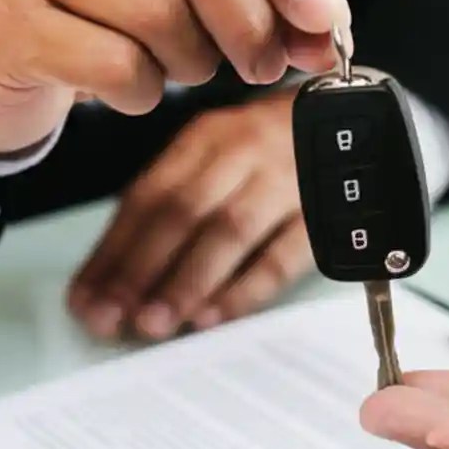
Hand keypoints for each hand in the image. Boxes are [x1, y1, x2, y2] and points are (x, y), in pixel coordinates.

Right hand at [0, 0, 350, 152]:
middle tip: (264, 66)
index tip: (322, 14)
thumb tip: (324, 24)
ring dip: (192, 61)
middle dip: (247, 17)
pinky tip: (131, 87)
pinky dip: (143, 91)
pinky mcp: (9, 19)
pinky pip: (114, 63)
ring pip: (155, 9)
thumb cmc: (94, 14)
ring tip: (180, 68)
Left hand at [69, 89, 311, 339]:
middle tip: (109, 317)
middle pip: (180, 212)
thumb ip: (178, 201)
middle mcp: (243, 151)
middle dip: (138, 270)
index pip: (147, 196)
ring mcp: (288, 179)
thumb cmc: (279, 150)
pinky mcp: (327, 211)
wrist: (363, 125)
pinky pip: (282, 254)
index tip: (85, 297)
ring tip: (154, 323)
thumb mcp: (224, 154)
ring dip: (185, 282)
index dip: (112, 250)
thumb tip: (118, 272)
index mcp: (207, 137)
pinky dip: (245, 288)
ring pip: (228, 231)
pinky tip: (214, 316)